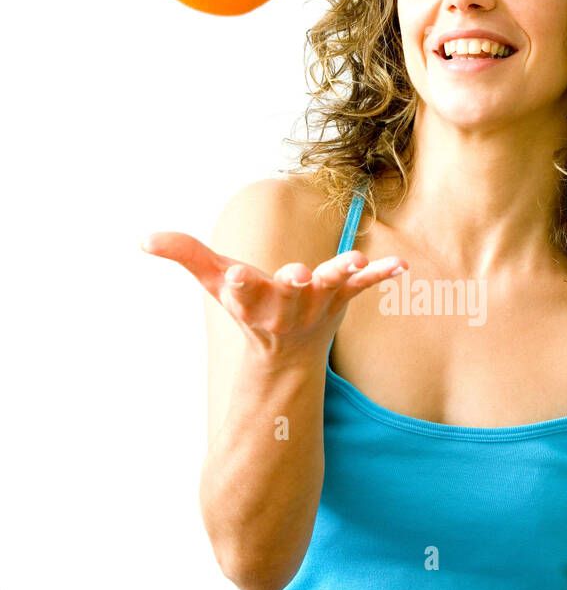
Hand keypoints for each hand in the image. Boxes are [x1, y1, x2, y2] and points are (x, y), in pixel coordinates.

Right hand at [140, 230, 406, 359]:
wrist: (288, 352)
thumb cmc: (249, 308)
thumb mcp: (213, 281)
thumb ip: (184, 254)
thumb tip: (142, 238)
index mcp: (251, 300)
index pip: (241, 291)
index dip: (238, 284)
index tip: (234, 277)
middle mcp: (285, 303)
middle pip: (288, 292)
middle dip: (292, 284)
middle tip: (297, 275)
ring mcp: (318, 301)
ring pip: (330, 287)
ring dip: (342, 273)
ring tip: (356, 260)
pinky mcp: (342, 296)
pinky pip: (364, 285)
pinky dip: (382, 275)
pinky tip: (401, 265)